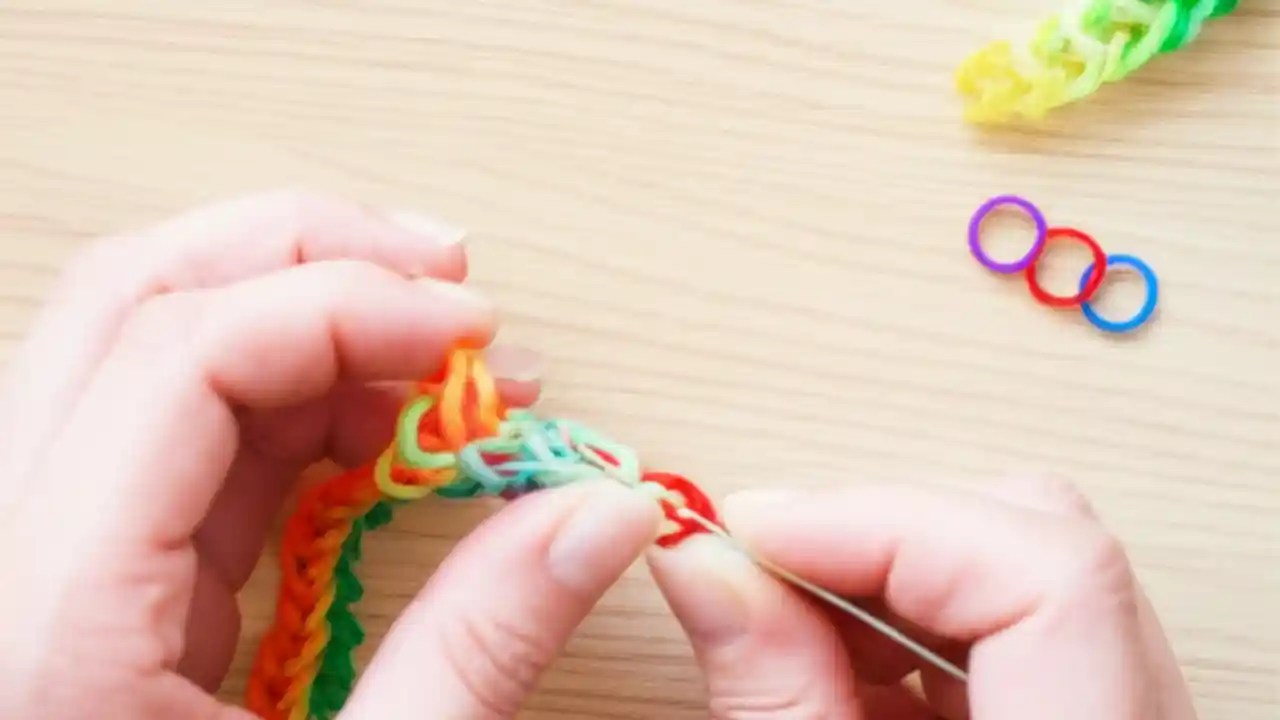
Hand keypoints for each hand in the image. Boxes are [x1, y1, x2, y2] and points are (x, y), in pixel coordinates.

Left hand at [0, 191, 659, 718]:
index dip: (344, 307)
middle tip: (446, 275)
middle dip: (308, 257)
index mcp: (44, 621)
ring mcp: (42, 561)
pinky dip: (299, 406)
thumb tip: (598, 518)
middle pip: (134, 304)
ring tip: (444, 354)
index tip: (472, 330)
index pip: (182, 358)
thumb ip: (478, 648)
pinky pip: (186, 438)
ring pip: (151, 349)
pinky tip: (394, 427)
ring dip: (310, 319)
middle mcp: (10, 563)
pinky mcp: (94, 581)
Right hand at [648, 477, 1197, 718]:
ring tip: (790, 630)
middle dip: (875, 533)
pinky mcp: (1092, 719)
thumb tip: (703, 561)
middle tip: (759, 567)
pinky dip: (914, 628)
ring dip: (887, 576)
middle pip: (1040, 538)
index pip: (1046, 573)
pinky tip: (841, 673)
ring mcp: (1129, 718)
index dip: (888, 520)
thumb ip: (772, 699)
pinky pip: (1022, 628)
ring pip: (1028, 569)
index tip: (757, 528)